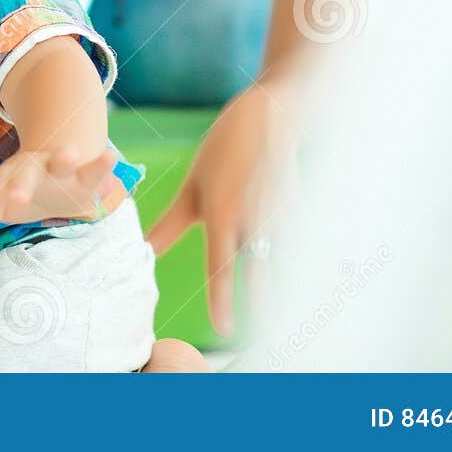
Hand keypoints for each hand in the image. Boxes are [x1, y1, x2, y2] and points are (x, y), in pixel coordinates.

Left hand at [0, 146, 119, 225]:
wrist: (60, 168)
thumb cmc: (25, 189)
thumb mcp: (1, 199)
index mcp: (13, 176)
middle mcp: (36, 168)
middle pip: (26, 176)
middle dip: (22, 187)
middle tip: (16, 200)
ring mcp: (62, 168)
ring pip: (61, 162)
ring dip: (65, 157)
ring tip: (70, 153)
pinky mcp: (87, 176)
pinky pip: (96, 168)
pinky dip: (102, 163)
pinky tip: (109, 157)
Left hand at [145, 82, 285, 336]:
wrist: (272, 113)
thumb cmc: (225, 149)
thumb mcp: (194, 186)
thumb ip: (171, 224)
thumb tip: (143, 251)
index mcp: (223, 213)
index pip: (221, 265)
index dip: (221, 299)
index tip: (224, 331)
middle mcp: (255, 219)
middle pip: (261, 274)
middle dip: (262, 306)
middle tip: (262, 337)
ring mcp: (283, 216)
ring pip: (285, 264)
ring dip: (284, 291)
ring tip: (285, 321)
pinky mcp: (301, 212)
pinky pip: (299, 247)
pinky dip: (301, 267)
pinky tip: (308, 285)